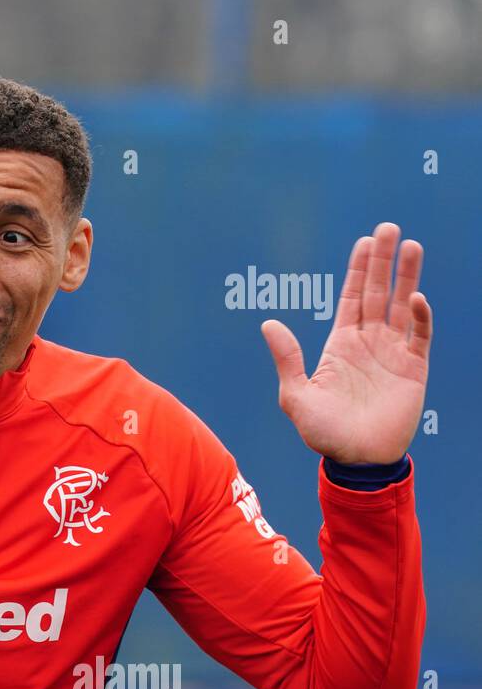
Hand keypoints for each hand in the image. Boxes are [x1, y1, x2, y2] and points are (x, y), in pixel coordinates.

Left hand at [260, 222, 431, 464]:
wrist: (356, 460)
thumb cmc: (323, 432)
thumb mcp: (296, 396)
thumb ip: (287, 359)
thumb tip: (268, 323)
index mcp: (340, 344)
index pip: (351, 298)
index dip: (358, 270)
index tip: (364, 243)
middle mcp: (368, 343)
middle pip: (378, 292)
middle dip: (383, 260)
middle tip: (389, 228)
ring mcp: (393, 354)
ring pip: (402, 306)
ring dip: (407, 276)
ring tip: (412, 246)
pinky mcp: (413, 370)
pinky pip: (419, 336)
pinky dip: (419, 317)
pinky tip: (416, 297)